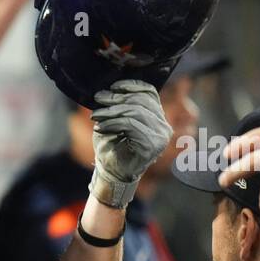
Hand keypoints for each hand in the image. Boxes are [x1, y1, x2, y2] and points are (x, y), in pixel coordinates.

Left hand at [88, 80, 171, 207]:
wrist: (112, 174)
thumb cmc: (112, 147)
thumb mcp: (115, 120)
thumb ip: (120, 105)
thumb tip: (111, 87)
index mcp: (157, 118)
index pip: (150, 93)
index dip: (132, 86)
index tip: (113, 86)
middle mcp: (163, 127)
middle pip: (141, 101)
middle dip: (117, 98)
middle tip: (98, 99)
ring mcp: (160, 137)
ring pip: (135, 112)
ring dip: (111, 111)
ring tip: (96, 115)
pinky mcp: (152, 145)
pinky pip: (130, 125)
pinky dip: (112, 123)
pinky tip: (100, 127)